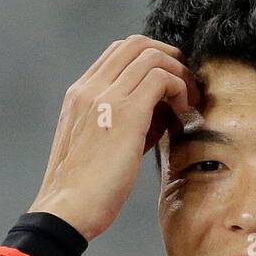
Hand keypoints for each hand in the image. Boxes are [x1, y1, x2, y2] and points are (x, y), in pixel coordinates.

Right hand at [28, 35, 199, 240]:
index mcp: (80, 95)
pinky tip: (183, 114)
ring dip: (179, 74)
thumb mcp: (101, 147)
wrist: (66, 211)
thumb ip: (126, 123)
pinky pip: (161, 78)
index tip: (169, 86)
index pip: (119, 53)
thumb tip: (163, 111)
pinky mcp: (126, 114)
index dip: (151, 61)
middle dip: (169, 58)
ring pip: (152, 56)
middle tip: (187, 86)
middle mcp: (90, 87)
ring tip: (189, 103)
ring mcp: (106, 97)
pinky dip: (179, 89)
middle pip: (136, 44)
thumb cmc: (85, 191)